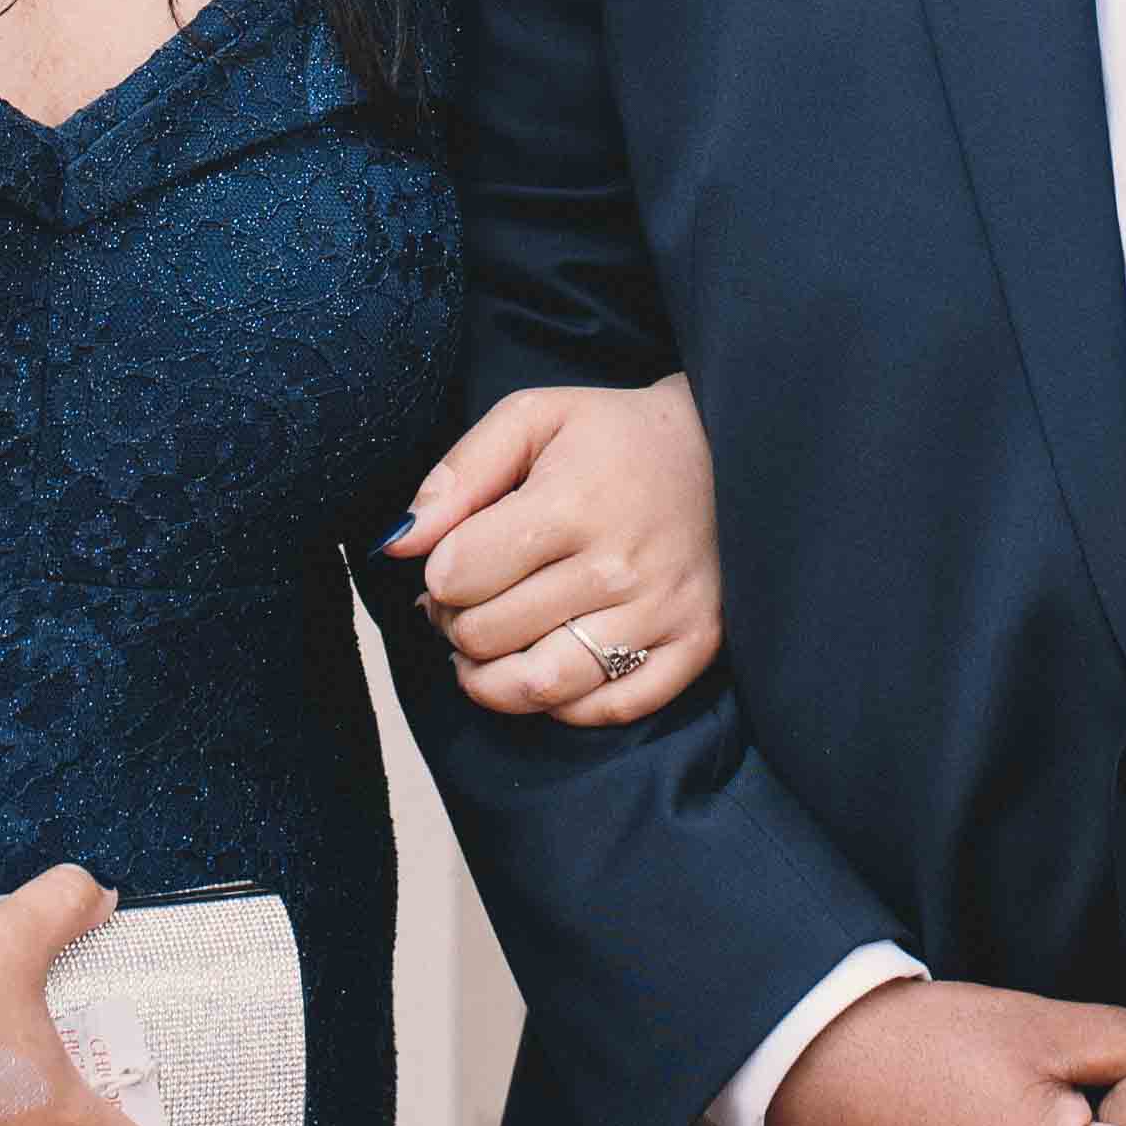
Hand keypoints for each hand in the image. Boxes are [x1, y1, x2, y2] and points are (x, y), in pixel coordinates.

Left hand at [391, 376, 720, 723]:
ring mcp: (660, 613)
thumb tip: (398, 543)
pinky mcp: (694, 645)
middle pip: (488, 635)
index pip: (458, 576)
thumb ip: (458, 475)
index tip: (452, 559)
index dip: (437, 574)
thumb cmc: (614, 436)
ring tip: (485, 651)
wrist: (727, 450)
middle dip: (455, 623)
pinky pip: (608, 707)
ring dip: (490, 679)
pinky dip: (561, 704)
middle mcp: (617, 567)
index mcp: (571, 504)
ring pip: (540, 686)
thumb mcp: (532, 418)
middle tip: (467, 600)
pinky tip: (546, 666)